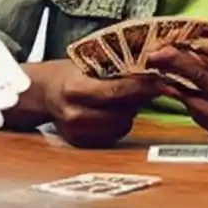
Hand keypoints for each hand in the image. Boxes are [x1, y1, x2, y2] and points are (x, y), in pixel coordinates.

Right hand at [42, 60, 162, 147]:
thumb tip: (152, 69)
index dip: (143, 88)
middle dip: (139, 100)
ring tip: (125, 98)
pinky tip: (114, 110)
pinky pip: (113, 136)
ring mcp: (77, 133)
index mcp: (75, 89)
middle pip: (122, 113)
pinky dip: (119, 123)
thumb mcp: (88, 63)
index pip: (116, 91)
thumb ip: (117, 69)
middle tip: (148, 87)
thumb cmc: (68, 74)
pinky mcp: (82, 143)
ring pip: (121, 127)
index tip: (164, 83)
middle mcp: (75, 115)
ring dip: (130, 112)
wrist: (42, 93)